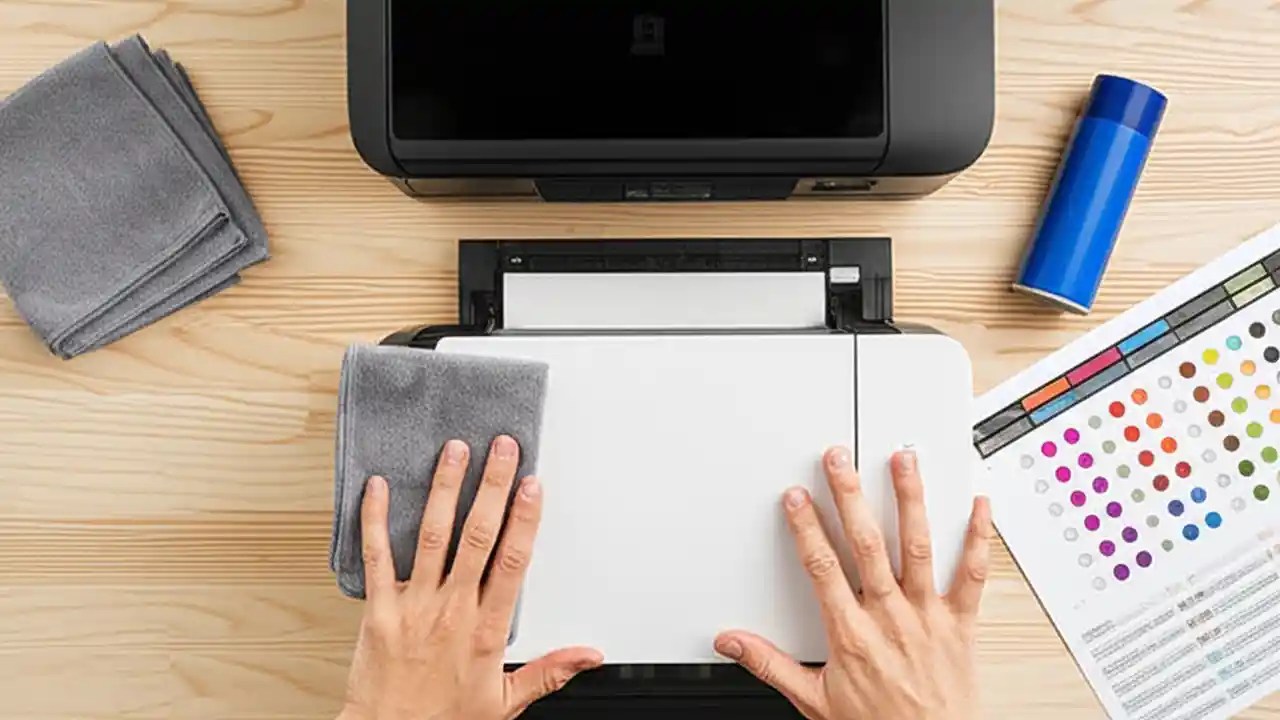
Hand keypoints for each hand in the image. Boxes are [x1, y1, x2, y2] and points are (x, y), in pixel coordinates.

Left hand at [339, 436, 603, 719]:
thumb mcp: (505, 702)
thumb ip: (549, 671)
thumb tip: (589, 656)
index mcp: (485, 629)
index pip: (512, 562)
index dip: (525, 520)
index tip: (533, 486)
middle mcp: (451, 610)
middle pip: (478, 536)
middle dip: (492, 487)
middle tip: (502, 449)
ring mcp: (414, 605)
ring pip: (433, 536)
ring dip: (445, 490)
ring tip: (455, 452)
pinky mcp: (379, 609)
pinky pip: (377, 556)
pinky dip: (377, 519)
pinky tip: (381, 487)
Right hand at [715, 448, 993, 719]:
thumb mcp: (814, 701)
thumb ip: (771, 664)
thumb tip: (732, 643)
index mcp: (851, 634)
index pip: (822, 567)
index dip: (806, 527)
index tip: (796, 497)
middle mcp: (890, 617)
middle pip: (867, 544)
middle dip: (850, 495)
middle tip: (839, 459)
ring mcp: (928, 616)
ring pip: (917, 547)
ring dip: (910, 500)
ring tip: (903, 461)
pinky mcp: (961, 623)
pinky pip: (973, 575)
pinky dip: (977, 538)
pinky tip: (978, 505)